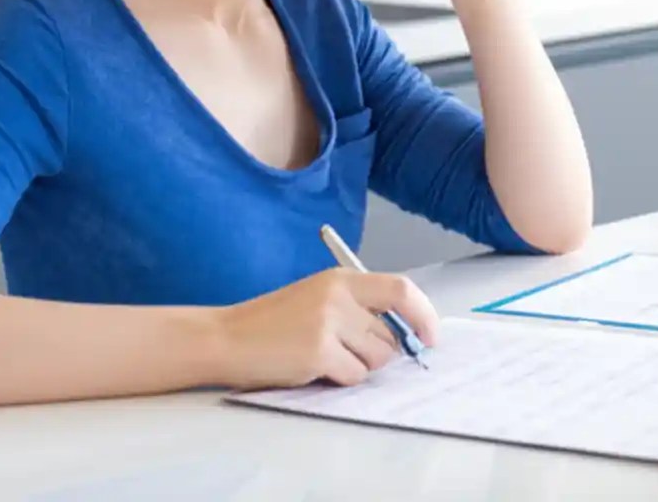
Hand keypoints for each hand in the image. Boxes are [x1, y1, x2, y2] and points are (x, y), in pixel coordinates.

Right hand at [214, 268, 439, 389]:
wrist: (226, 338)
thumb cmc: (273, 323)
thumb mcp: (320, 299)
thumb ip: (360, 309)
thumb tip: (409, 334)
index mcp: (343, 279)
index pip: (402, 290)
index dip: (424, 315)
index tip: (431, 336)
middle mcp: (340, 296)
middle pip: (392, 335)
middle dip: (378, 352)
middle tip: (344, 351)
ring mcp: (329, 323)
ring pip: (377, 359)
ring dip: (357, 367)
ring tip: (323, 356)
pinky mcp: (318, 351)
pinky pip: (354, 376)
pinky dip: (339, 379)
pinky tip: (311, 367)